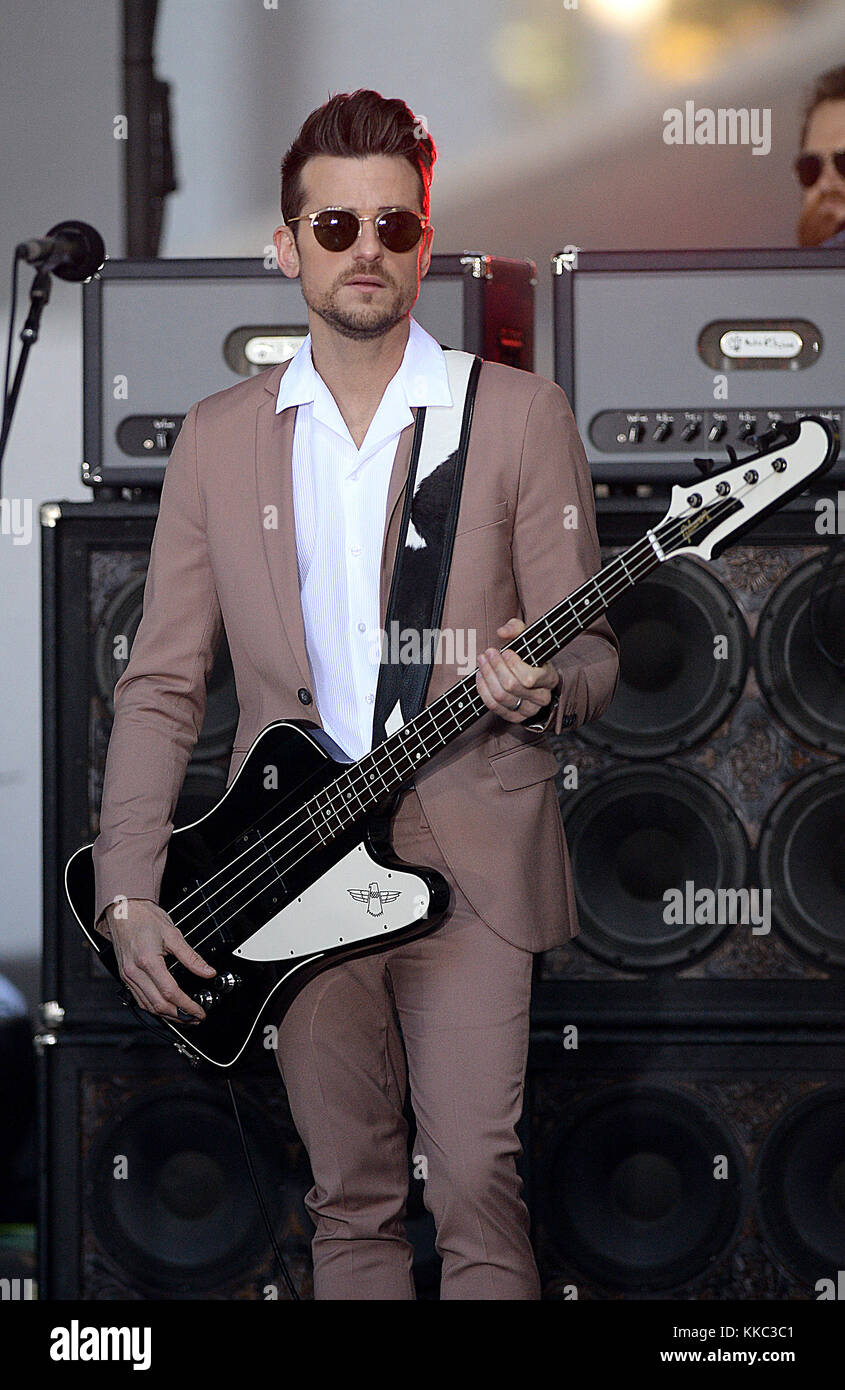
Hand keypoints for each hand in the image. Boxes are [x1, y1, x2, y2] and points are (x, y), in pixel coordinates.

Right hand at [100, 898, 215, 1021]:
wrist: (123, 910)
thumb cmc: (144, 918)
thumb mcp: (173, 934)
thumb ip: (191, 957)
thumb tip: (207, 971)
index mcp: (147, 961)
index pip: (170, 992)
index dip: (187, 1005)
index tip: (199, 1011)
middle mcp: (134, 972)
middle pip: (158, 1004)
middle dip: (179, 1016)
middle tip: (195, 1018)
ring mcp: (127, 976)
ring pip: (147, 1006)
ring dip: (167, 1015)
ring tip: (183, 1017)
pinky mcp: (125, 977)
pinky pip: (139, 999)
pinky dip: (153, 1008)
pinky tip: (165, 1009)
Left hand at [476, 617, 560, 723]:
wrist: (532, 681)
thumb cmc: (529, 657)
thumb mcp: (527, 639)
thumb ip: (517, 628)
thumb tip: (502, 632)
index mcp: (549, 679)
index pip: (530, 678)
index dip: (514, 665)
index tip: (506, 652)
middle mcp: (542, 698)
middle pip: (511, 686)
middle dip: (495, 667)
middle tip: (488, 653)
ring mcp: (528, 710)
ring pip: (501, 696)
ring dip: (487, 676)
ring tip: (482, 662)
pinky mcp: (514, 718)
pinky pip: (494, 706)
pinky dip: (483, 690)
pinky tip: (480, 676)